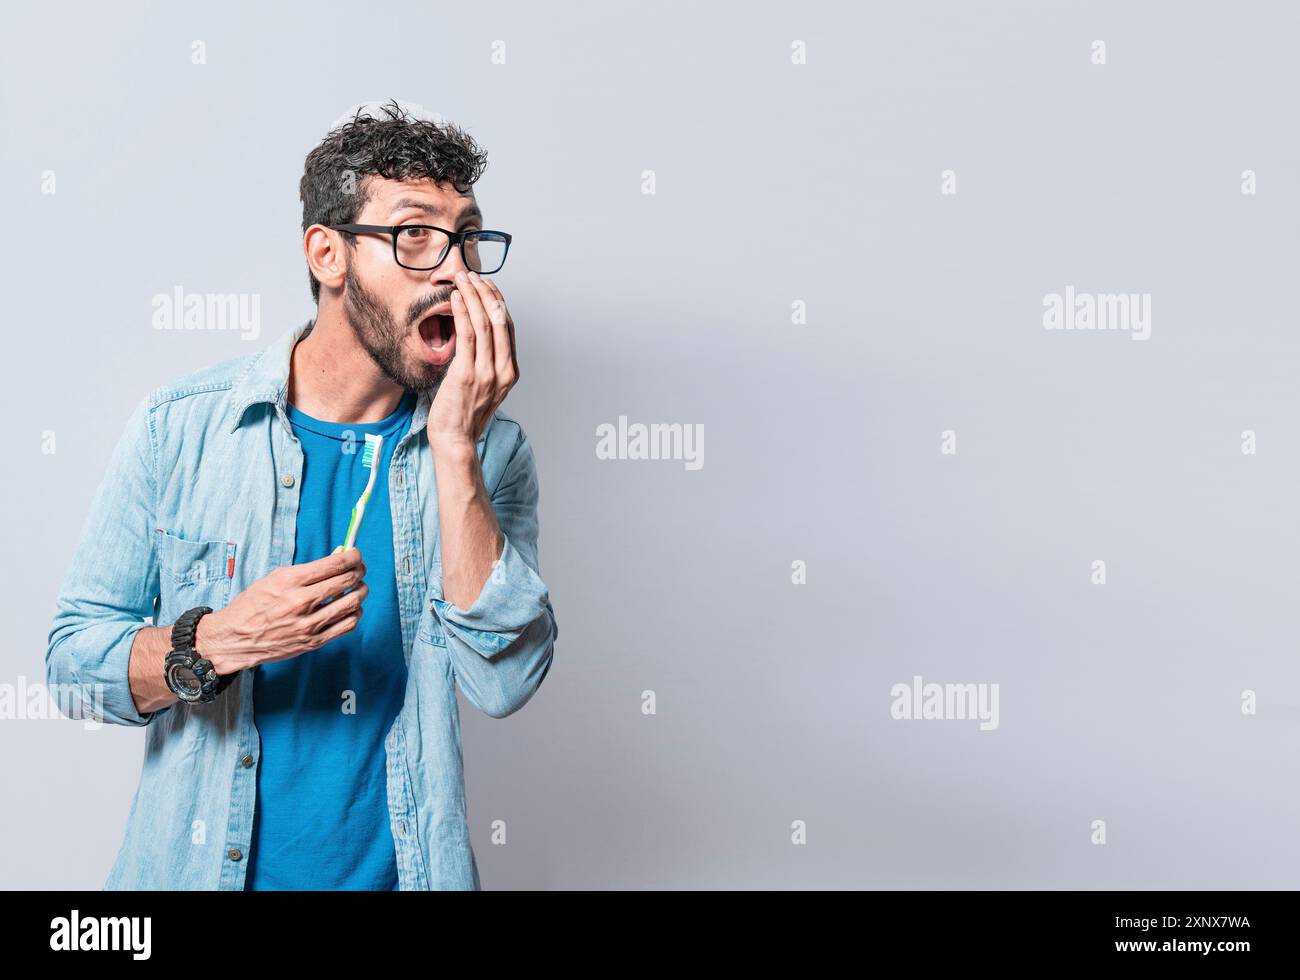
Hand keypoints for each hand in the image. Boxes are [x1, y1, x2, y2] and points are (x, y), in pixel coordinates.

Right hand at [195, 547, 367, 674]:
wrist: (234, 639)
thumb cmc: (253, 605)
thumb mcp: (274, 578)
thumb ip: (307, 570)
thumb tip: (338, 557)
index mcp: (289, 581)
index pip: (334, 564)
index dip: (352, 557)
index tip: (356, 555)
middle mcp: (300, 601)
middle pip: (347, 581)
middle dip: (359, 571)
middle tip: (359, 569)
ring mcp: (308, 624)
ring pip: (352, 603)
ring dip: (360, 591)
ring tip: (358, 587)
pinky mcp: (313, 642)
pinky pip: (347, 625)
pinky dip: (355, 613)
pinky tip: (350, 608)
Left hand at [426, 270, 517, 450]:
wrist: (455, 440)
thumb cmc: (463, 414)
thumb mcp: (483, 386)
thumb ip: (485, 362)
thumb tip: (474, 335)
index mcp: (510, 372)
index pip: (508, 327)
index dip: (497, 301)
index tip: (485, 284)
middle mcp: (503, 371)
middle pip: (500, 320)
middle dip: (486, 292)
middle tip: (472, 274)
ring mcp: (487, 373)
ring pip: (484, 324)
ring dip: (472, 296)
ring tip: (462, 279)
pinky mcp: (467, 375)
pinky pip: (467, 336)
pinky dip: (462, 313)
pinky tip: (455, 298)